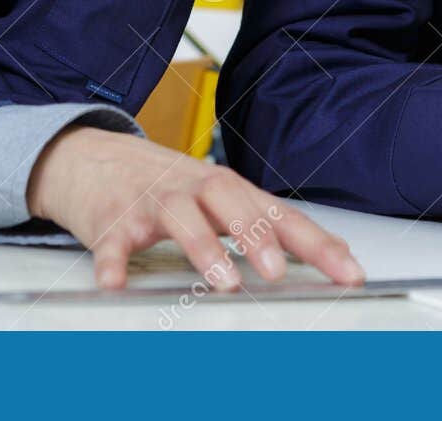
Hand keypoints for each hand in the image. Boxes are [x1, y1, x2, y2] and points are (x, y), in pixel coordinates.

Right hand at [27, 126, 365, 288]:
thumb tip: (328, 257)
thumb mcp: (218, 200)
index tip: (349, 273)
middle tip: (276, 271)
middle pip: (229, 199)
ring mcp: (151, 201)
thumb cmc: (168, 187)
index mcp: (226, 190)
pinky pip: (112, 240)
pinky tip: (118, 282)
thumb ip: (263, 226)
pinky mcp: (111, 219)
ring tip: (223, 282)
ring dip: (203, 248)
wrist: (93, 159)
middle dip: (255, 234)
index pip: (279, 213)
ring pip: (179, 215)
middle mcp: (193, 189)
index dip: (316, 243)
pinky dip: (114, 262)